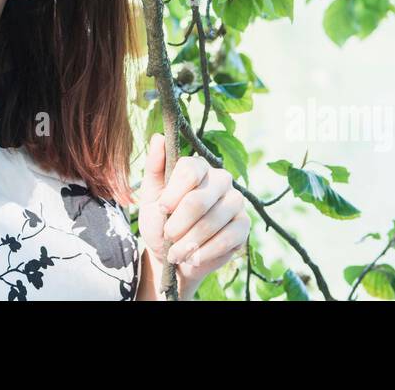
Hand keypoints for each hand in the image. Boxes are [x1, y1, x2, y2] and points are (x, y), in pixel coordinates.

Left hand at [138, 132, 248, 298]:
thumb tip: (159, 137)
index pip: (190, 170)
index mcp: (198, 166)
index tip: (161, 209)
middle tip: (167, 236)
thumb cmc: (160, 220)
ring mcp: (235, 201)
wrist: (173, 253)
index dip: (174, 193)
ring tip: (175, 253)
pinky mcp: (244, 225)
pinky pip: (227, 238)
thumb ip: (155, 166)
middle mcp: (220, 179)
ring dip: (189, 242)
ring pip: (212, 221)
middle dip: (178, 224)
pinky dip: (206, 251)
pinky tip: (193, 257)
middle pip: (199, 199)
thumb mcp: (150, 195)